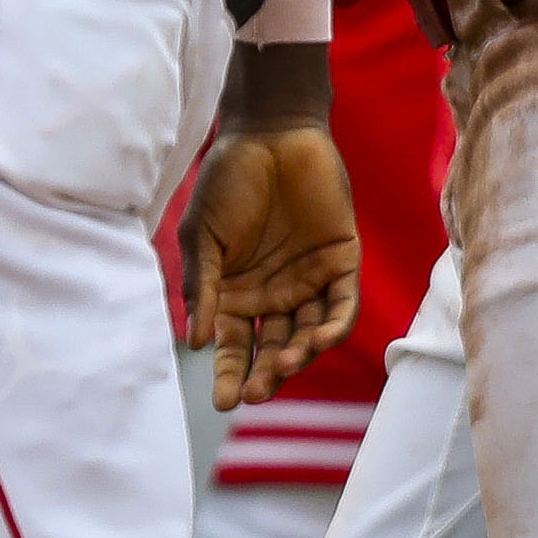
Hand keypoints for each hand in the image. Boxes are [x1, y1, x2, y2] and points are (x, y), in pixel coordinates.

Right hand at [181, 117, 362, 406]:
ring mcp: (308, 282)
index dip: (228, 373)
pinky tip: (317, 340)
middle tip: (253, 393)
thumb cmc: (227, 181)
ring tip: (279, 366)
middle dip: (263, 375)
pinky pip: (341, 308)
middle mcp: (273, 295)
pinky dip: (331, 328)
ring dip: (296, 356)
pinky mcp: (341, 266)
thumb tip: (197, 340)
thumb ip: (201, 286)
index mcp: (234, 291)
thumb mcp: (202, 235)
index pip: (233, 344)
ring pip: (307, 336)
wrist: (270, 135)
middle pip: (271, 349)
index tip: (222, 402)